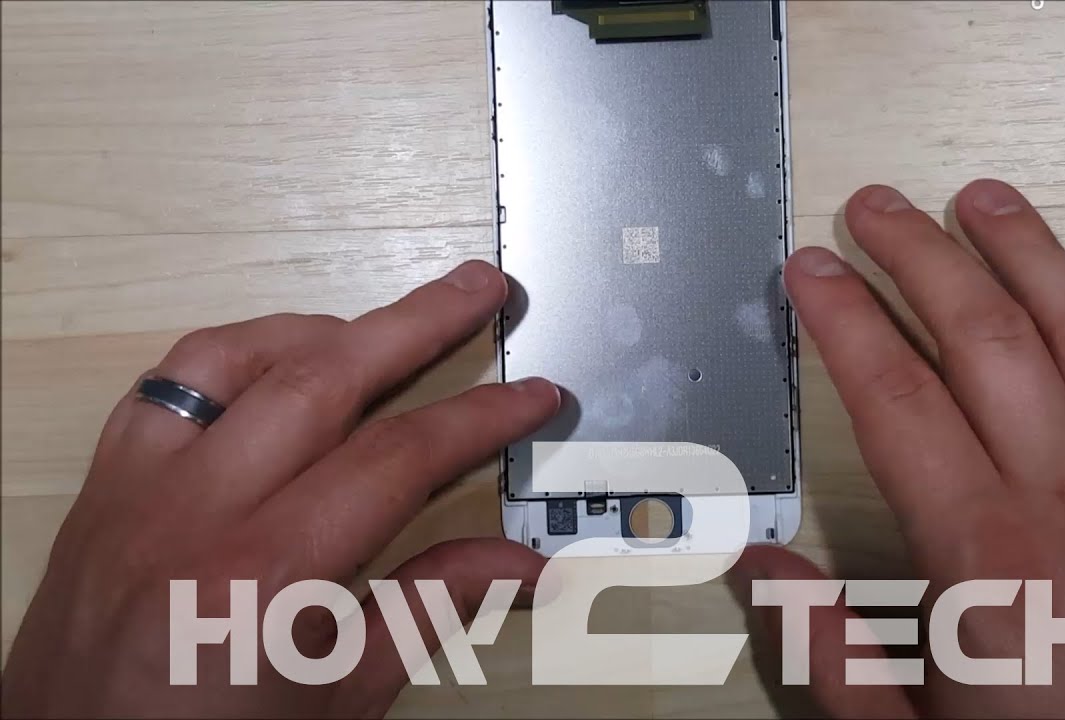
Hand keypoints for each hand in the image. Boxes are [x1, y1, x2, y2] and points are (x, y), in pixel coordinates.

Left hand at [1, 261, 560, 717]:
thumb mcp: (340, 700)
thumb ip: (432, 609)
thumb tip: (522, 565)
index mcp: (264, 579)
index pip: (396, 459)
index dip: (479, 418)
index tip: (532, 395)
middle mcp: (192, 517)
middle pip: (322, 379)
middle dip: (416, 323)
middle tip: (479, 288)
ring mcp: (135, 494)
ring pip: (232, 359)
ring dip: (323, 328)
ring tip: (386, 323)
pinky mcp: (101, 491)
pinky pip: (165, 386)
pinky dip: (234, 356)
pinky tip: (279, 363)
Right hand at [733, 180, 1064, 717]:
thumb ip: (829, 648)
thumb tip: (758, 566)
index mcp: (985, 557)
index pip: (894, 398)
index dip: (842, 319)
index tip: (808, 268)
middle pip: (987, 336)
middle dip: (921, 255)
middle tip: (874, 204)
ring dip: (1032, 254)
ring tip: (983, 197)